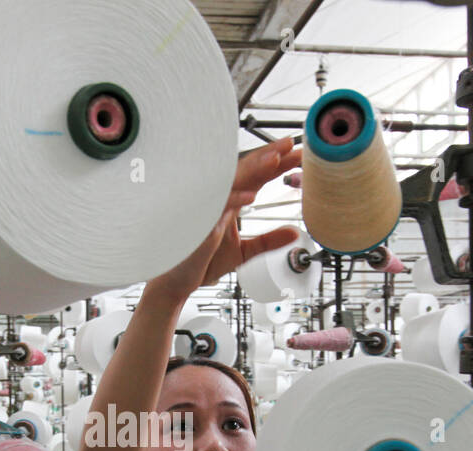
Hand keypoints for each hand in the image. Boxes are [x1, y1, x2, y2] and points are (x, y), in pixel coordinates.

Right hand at [148, 138, 302, 300]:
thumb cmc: (201, 262)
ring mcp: (206, 209)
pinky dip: (231, 199)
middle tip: (291, 145)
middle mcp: (217, 200)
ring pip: (230, 181)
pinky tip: (249, 196)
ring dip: (252, 169)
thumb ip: (268, 241)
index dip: (275, 164)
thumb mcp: (244, 252)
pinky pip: (214, 207)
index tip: (296, 154)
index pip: (255, 177)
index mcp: (229, 202)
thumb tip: (294, 233)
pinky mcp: (196, 223)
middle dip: (268, 156)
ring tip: (274, 159)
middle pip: (245, 170)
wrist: (176, 282)